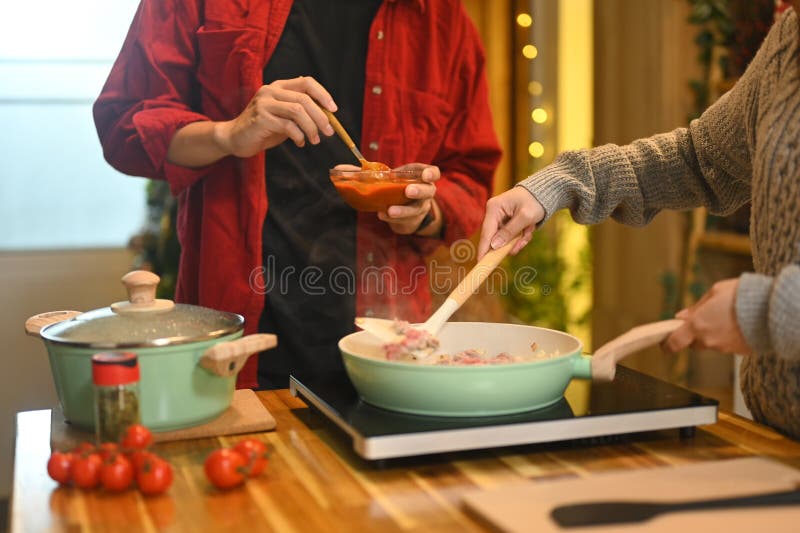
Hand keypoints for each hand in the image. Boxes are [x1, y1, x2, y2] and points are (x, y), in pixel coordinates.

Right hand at [214, 76, 335, 156]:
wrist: (234, 138)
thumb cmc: (263, 129)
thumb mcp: (285, 117)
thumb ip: (301, 113)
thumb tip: (328, 117)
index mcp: (279, 86)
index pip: (306, 82)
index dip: (323, 94)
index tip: (334, 110)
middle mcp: (271, 91)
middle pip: (304, 99)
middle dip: (321, 117)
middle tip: (328, 132)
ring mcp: (264, 103)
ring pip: (298, 111)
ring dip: (311, 127)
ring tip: (315, 140)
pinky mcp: (260, 118)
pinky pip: (287, 126)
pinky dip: (298, 136)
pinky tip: (300, 143)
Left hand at [377, 163, 440, 235]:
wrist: (404, 209)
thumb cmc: (399, 187)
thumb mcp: (396, 177)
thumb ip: (381, 173)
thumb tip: (350, 170)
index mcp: (422, 177)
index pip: (433, 173)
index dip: (431, 173)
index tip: (425, 175)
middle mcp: (426, 192)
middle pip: (428, 191)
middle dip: (419, 191)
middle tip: (409, 191)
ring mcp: (420, 207)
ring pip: (416, 209)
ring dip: (403, 210)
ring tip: (391, 211)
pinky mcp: (412, 219)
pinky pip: (404, 220)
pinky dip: (391, 218)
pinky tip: (382, 215)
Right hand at [477, 187, 544, 258]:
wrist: (545, 193)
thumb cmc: (535, 201)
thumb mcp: (524, 217)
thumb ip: (509, 232)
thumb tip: (494, 246)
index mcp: (494, 208)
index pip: (486, 232)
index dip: (483, 248)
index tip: (480, 262)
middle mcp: (494, 213)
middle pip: (496, 237)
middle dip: (510, 243)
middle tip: (522, 243)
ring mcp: (500, 218)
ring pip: (505, 239)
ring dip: (519, 239)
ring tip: (529, 230)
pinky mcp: (506, 223)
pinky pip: (511, 236)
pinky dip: (521, 236)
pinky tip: (529, 228)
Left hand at [663, 278, 753, 354]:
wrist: (770, 308)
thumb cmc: (741, 295)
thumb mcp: (714, 292)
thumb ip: (696, 307)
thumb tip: (682, 317)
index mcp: (697, 325)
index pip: (675, 342)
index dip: (668, 344)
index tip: (665, 344)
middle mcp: (708, 339)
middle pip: (694, 342)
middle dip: (695, 334)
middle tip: (705, 320)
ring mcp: (724, 347)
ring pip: (711, 343)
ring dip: (714, 333)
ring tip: (728, 317)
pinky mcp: (739, 351)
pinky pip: (728, 345)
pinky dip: (729, 337)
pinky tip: (738, 324)